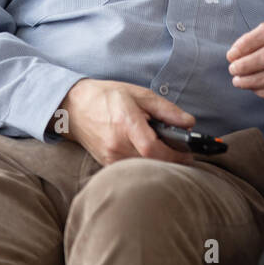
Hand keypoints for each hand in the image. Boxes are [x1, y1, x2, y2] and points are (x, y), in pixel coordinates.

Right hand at [57, 78, 195, 167]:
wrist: (75, 107)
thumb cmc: (107, 97)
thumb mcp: (140, 95)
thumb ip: (166, 110)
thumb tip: (189, 123)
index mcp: (126, 123)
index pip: (153, 147)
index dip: (174, 154)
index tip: (188, 153)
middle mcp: (116, 144)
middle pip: (150, 162)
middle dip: (170, 160)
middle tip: (182, 154)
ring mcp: (109, 157)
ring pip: (142, 168)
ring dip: (158, 164)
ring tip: (166, 152)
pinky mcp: (106, 164)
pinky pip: (131, 169)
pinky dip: (145, 165)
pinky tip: (150, 155)